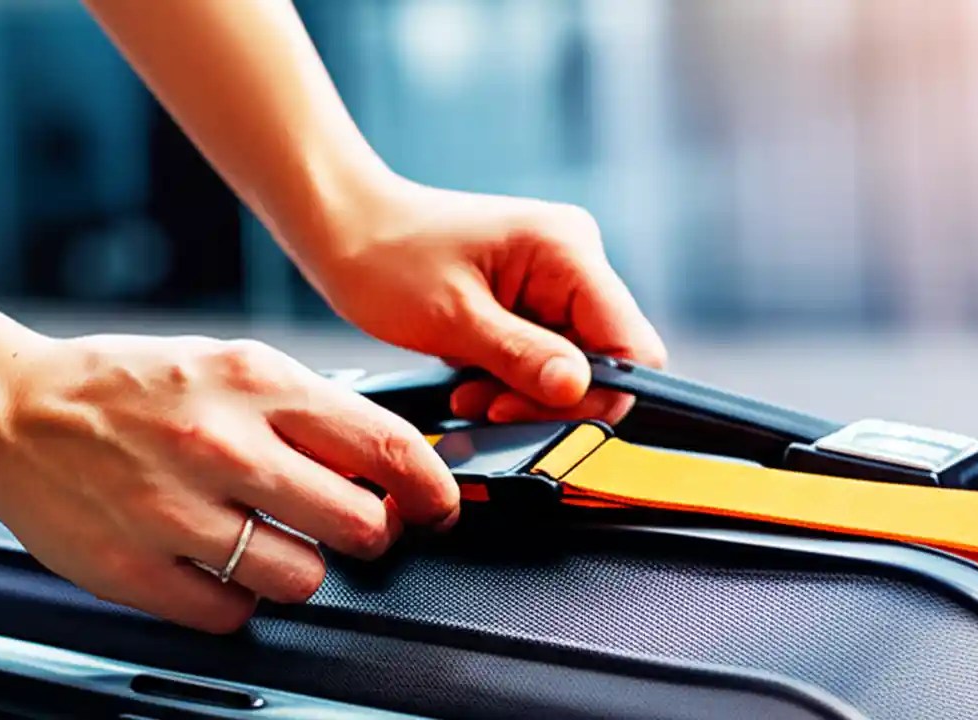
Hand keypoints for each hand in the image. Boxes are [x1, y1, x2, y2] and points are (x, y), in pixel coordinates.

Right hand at [0, 334, 456, 632]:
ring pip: (301, 578)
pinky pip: (231, 614)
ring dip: (302, 569)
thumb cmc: (133, 387)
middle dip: (373, 534)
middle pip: (357, 524)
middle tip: (358, 528)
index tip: (437, 506)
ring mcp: (176, 511)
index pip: (385, 444)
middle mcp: (223, 445)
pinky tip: (217, 564)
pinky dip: (236, 599)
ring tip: (272, 543)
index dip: (430, 487)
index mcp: (257, 383)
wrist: (15, 409)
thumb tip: (385, 461)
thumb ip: (308, 410)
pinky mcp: (135, 569)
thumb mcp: (233, 366)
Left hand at [308, 180, 667, 423]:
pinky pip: (544, 352)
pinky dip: (511, 377)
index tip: (540, 411)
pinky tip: (471, 377)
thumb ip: (522, 357)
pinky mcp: (532, 294)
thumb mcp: (454, 318)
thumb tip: (578, 390)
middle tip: (490, 408)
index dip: (600, 392)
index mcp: (567, 249)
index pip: (630, 343)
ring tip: (469, 393)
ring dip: (524, 391)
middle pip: (603, 358)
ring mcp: (554, 276)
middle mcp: (573, 257)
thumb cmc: (386, 257)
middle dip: (549, 395)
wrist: (347, 229)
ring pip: (572, 363)